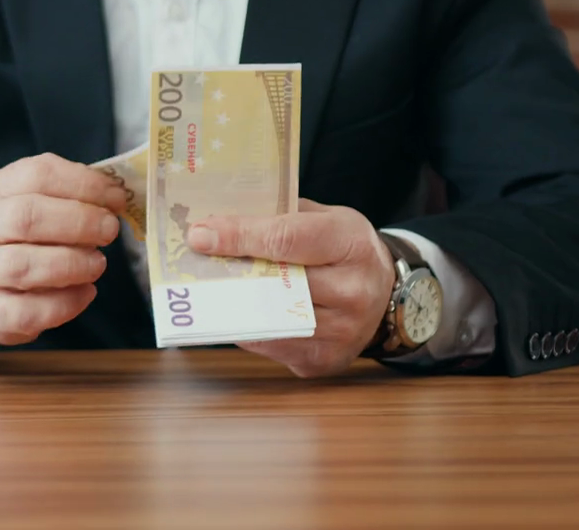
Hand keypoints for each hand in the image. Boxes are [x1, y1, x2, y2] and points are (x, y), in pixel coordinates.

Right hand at [0, 153, 125, 344]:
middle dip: (78, 223)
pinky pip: (26, 311)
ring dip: (71, 264)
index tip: (116, 199)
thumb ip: (75, 196)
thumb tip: (117, 197)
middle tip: (110, 231)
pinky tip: (86, 293)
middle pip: (26, 217)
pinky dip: (64, 303)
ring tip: (98, 263)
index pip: (38, 175)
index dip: (84, 184)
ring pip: (22, 266)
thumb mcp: (42, 204)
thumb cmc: (27, 238)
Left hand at [188, 200, 393, 377]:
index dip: (239, 237)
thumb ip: (278, 218)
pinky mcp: (325, 361)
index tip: (200, 235)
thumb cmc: (344, 247)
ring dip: (232, 305)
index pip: (286, 240)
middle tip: (193, 262)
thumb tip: (218, 223)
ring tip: (204, 288)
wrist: (386, 291)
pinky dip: (247, 328)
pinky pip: (271, 346)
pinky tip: (232, 311)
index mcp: (351, 244)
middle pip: (275, 284)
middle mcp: (353, 292)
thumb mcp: (324, 217)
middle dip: (229, 272)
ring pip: (269, 320)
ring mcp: (342, 333)